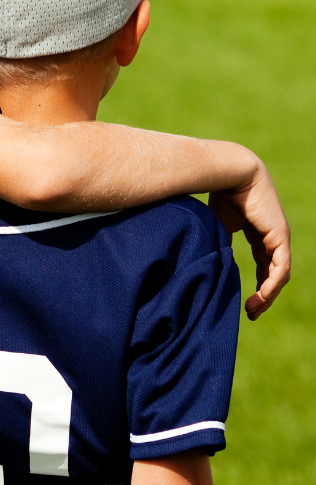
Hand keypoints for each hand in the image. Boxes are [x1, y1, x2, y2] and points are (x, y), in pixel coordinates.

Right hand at [208, 159, 289, 318]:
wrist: (230, 172)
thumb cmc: (219, 192)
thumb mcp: (217, 225)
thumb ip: (218, 243)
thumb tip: (205, 262)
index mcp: (258, 231)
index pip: (263, 263)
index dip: (256, 283)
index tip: (245, 302)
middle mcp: (272, 235)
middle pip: (272, 272)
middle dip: (263, 295)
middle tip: (251, 313)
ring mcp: (278, 236)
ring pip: (278, 274)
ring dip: (267, 295)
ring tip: (253, 310)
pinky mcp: (279, 236)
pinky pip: (280, 267)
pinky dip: (271, 284)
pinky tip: (261, 296)